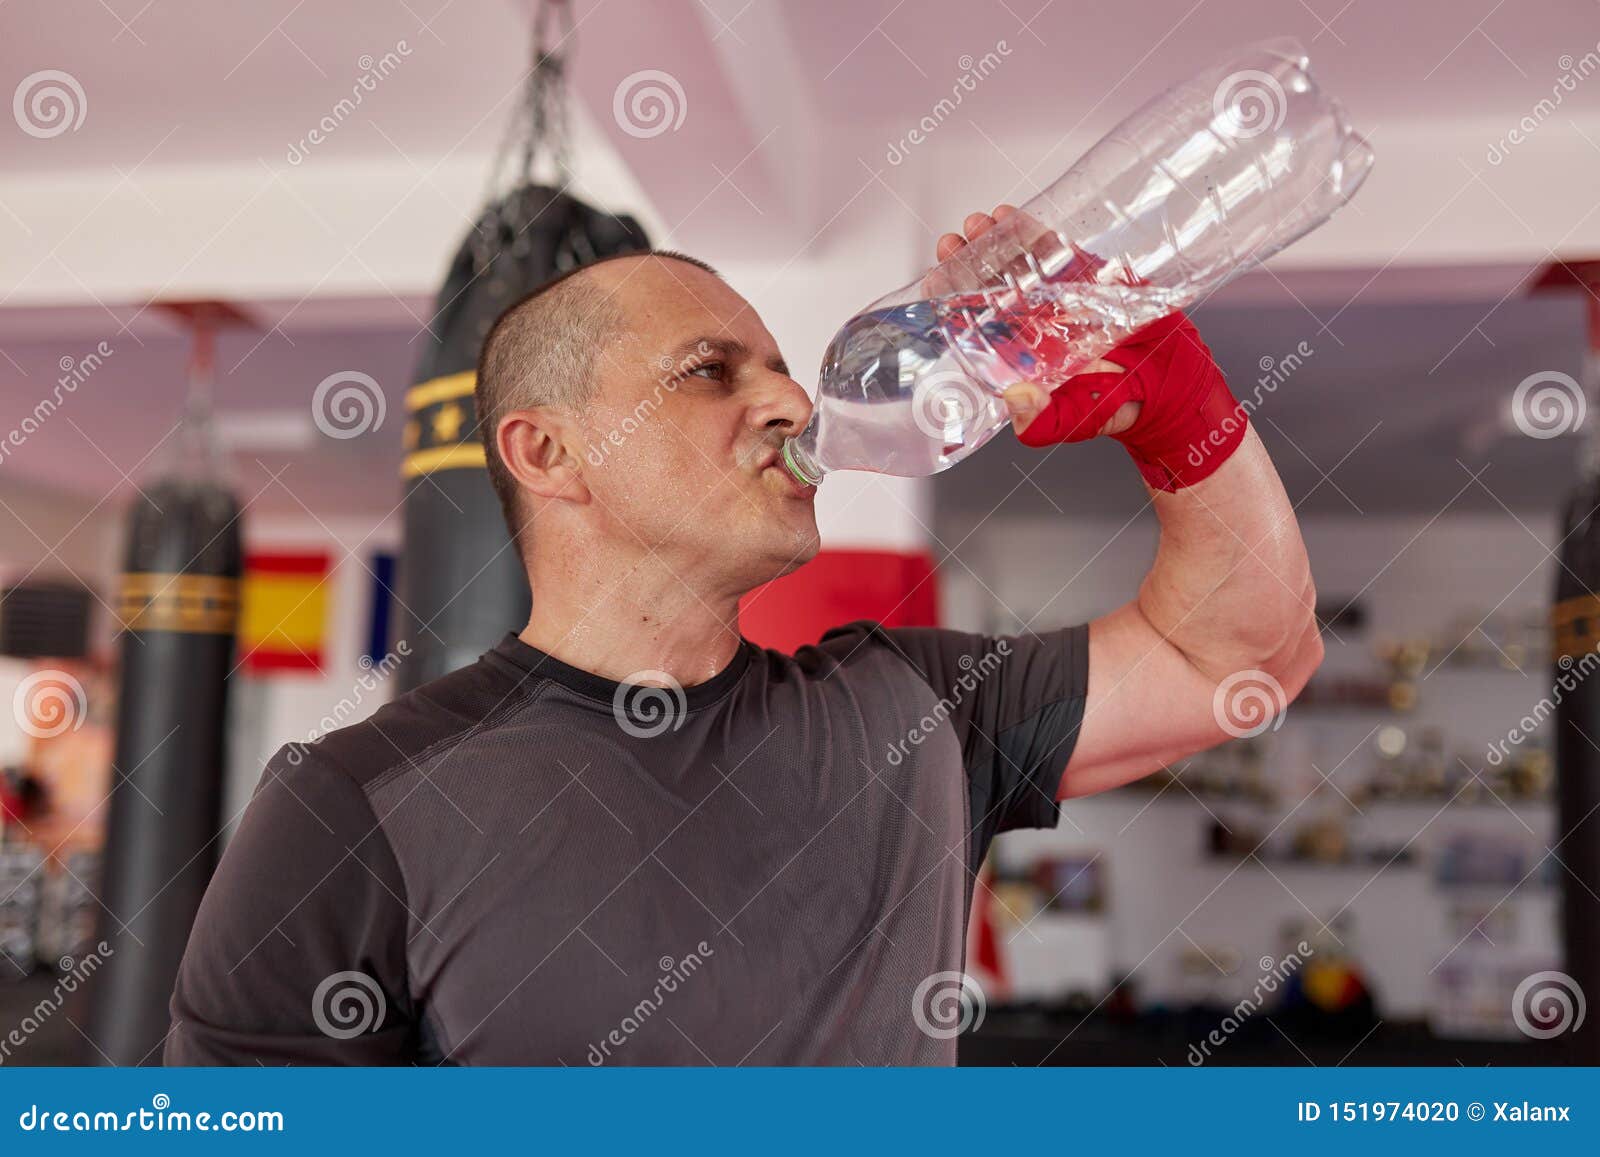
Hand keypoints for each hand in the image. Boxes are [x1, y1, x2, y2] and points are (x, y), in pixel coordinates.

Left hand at [935, 205, 1139, 438]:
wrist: (1170, 388)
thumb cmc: (1116, 408)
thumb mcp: (1071, 422)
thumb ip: (1040, 421)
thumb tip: (1016, 398)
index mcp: (1020, 356)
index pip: (976, 324)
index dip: (954, 301)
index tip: (936, 279)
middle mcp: (1035, 325)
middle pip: (991, 286)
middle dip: (970, 262)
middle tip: (954, 243)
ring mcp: (1061, 300)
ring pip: (1020, 264)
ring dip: (997, 242)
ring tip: (981, 223)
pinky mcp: (1090, 279)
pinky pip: (1058, 252)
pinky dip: (1036, 234)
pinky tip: (1015, 218)